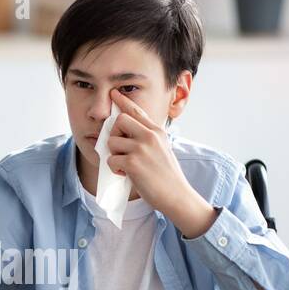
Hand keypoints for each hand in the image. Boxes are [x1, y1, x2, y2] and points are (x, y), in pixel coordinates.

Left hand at [107, 89, 217, 238]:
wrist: (177, 195)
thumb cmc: (167, 176)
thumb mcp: (162, 149)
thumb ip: (148, 139)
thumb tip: (126, 135)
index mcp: (157, 131)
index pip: (136, 110)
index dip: (122, 101)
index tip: (113, 93)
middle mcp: (150, 136)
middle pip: (120, 120)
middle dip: (113, 134)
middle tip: (119, 148)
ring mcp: (141, 148)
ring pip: (112, 141)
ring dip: (114, 154)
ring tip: (124, 165)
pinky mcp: (133, 163)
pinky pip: (111, 159)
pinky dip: (114, 169)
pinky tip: (125, 174)